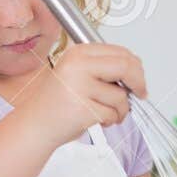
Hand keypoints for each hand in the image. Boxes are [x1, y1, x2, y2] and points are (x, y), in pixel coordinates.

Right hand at [21, 42, 147, 146]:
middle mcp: (78, 65)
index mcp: (78, 53)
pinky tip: (96, 120)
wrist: (35, 124)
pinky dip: (110, 120)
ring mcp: (80, 87)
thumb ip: (104, 69)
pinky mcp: (83, 109)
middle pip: (126, 67)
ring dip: (120, 110)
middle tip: (140, 94)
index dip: (136, 68)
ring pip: (121, 96)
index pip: (120, 52)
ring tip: (104, 113)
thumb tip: (136, 72)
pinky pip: (112, 114)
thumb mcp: (78, 74)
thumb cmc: (57, 102)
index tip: (139, 80)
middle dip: (139, 83)